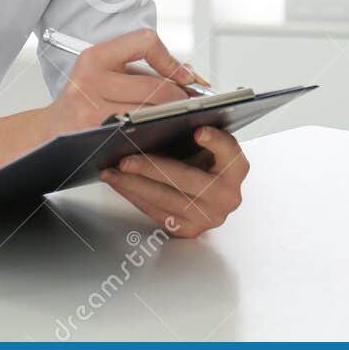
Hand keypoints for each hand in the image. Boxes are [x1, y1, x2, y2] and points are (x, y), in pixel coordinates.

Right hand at [44, 29, 206, 134]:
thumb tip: (189, 73)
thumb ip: (143, 69)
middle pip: (155, 87)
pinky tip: (162, 134)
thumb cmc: (84, 100)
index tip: (185, 75)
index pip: (145, 41)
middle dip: (181, 97)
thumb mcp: (104, 73)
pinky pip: (138, 134)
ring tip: (182, 118)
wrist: (48, 132)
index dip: (171, 59)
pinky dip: (156, 134)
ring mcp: (91, 111)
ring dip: (172, 117)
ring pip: (150, 113)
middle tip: (193, 103)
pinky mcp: (95, 137)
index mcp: (95, 57)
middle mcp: (90, 80)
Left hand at [101, 126, 249, 237]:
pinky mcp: (190, 229)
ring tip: (113, 171)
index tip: (199, 131)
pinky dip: (136, 196)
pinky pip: (158, 213)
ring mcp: (209, 216)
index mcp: (235, 169)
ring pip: (166, 199)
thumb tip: (158, 120)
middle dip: (152, 168)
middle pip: (187, 179)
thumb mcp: (205, 146)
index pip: (230, 151)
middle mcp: (226, 195)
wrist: (209, 197)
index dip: (215, 142)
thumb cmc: (203, 163)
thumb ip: (192, 133)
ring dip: (134, 184)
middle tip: (126, 159)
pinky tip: (121, 184)